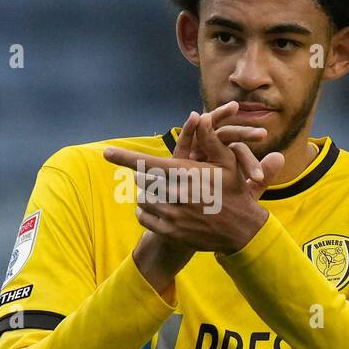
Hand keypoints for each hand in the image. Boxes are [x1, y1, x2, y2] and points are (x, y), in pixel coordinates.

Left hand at [103, 105, 284, 254]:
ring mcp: (172, 215)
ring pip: (143, 199)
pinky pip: (143, 218)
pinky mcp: (170, 232)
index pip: (148, 163)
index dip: (125, 157)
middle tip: (158, 175)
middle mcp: (177, 195)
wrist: (241, 231)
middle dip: (147, 176)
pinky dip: (145, 211)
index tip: (107, 152)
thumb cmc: (234, 192)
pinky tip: (158, 207)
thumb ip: (210, 140)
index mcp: (187, 174)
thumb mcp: (227, 163)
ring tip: (162, 191)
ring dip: (147, 193)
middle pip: (143, 181)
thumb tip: (200, 116)